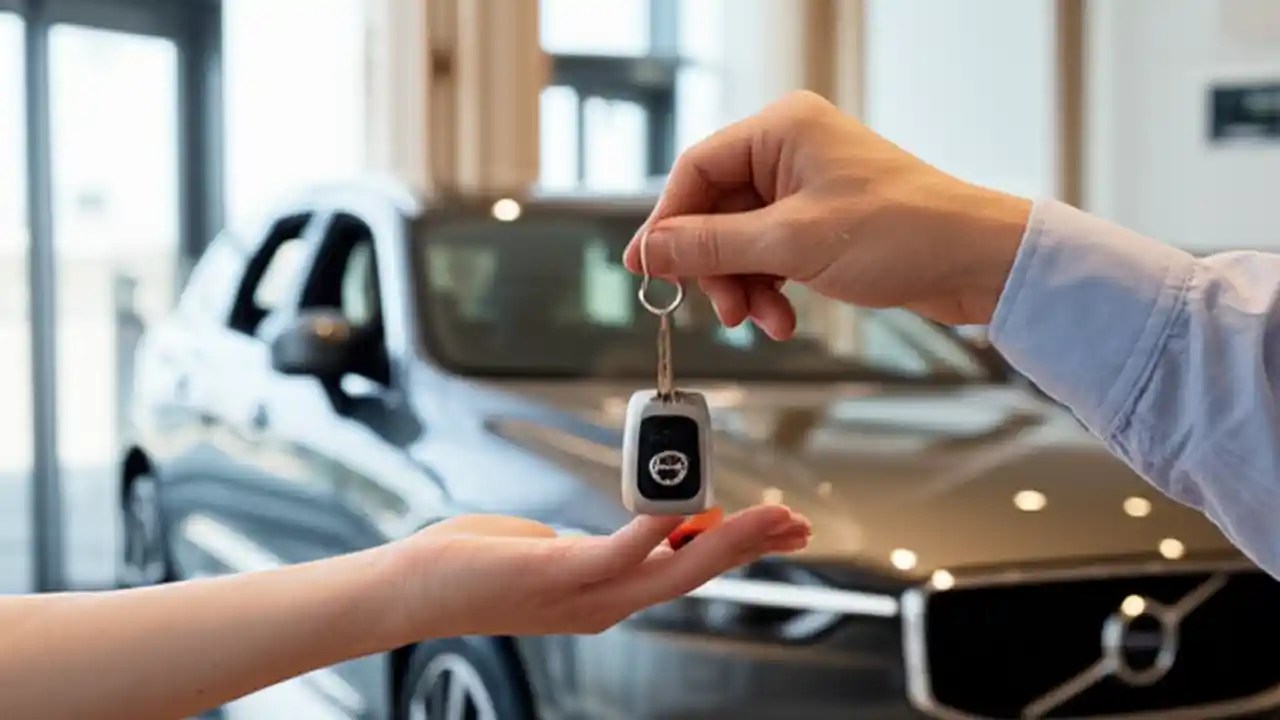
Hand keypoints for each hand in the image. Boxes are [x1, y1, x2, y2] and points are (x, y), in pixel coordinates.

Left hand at [388, 505, 810, 639]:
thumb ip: (595, 542)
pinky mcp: (562, 575)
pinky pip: (625, 549)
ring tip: (771, 517)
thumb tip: (632, 522)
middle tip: (798, 525)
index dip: (733, 551)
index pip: (684, 571)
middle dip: (752, 549)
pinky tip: (693, 503)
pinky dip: (664, 526)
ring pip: (677, 569)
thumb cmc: (470, 565)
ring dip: (730, 542)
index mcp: (604, 595)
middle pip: (697, 576)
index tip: (772, 529)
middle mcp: (605, 604)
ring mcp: (586, 596)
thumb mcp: (548, 550)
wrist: (411, 592)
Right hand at [623, 90, 1033, 333]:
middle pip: (715, 211)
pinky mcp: (823, 221)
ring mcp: (807, 187)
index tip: (648, 270)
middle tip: (722, 309)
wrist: (976, 263)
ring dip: (744, 285)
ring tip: (762, 320)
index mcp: (781, 130)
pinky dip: (770, 288)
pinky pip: (772, 253)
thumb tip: (651, 251)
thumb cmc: (903, 233)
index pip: (697, 171)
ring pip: (742, 240)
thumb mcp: (790, 243)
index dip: (668, 224)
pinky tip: (784, 319)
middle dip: (716, 267)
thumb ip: (710, 246)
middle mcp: (790, 150)